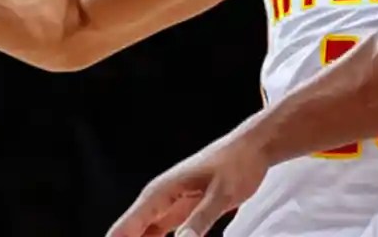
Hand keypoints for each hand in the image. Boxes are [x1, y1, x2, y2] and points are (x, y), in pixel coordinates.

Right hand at [107, 131, 267, 236]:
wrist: (253, 149)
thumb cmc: (238, 164)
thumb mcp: (223, 193)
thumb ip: (201, 219)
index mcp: (160, 193)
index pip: (124, 229)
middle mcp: (157, 202)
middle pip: (130, 235)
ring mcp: (168, 208)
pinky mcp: (181, 215)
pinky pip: (159, 236)